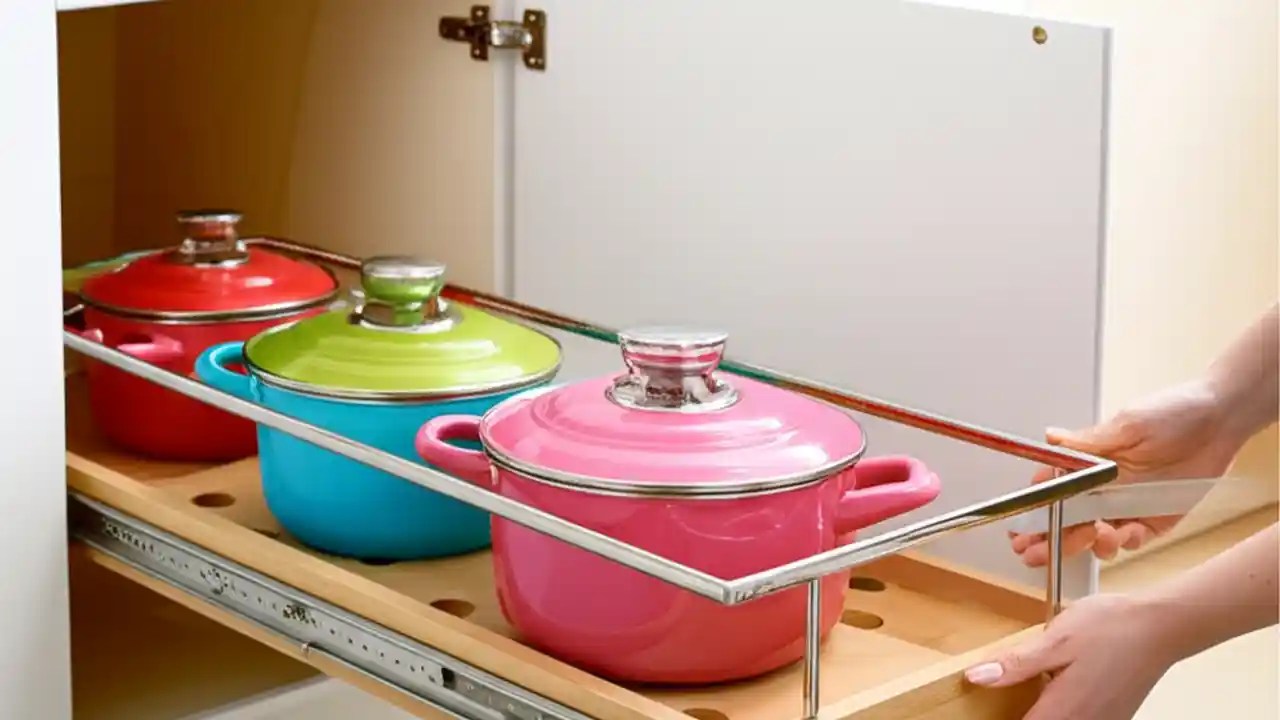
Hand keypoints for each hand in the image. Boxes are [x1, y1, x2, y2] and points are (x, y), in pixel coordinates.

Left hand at [964, 594, 1173, 719]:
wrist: (1161, 626)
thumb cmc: (1110, 628)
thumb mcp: (1055, 639)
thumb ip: (1016, 664)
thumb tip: (977, 678)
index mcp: (1062, 710)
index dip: (1001, 718)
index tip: (986, 710)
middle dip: (1025, 712)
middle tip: (1012, 693)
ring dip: (1043, 712)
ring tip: (1033, 690)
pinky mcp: (1113, 717)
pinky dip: (1064, 710)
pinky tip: (1058, 689)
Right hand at [1011, 380, 1242, 566]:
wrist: (1220, 421)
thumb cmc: (1173, 412)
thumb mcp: (1127, 424)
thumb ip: (1088, 441)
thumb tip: (1049, 437)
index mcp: (1089, 464)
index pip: (1050, 490)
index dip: (1032, 510)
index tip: (1019, 527)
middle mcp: (1104, 487)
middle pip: (1066, 520)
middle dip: (1046, 540)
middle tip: (1032, 553)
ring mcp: (1127, 505)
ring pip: (1094, 535)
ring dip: (1086, 543)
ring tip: (1094, 537)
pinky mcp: (1153, 519)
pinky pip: (1130, 540)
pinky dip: (1123, 543)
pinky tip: (1123, 535)